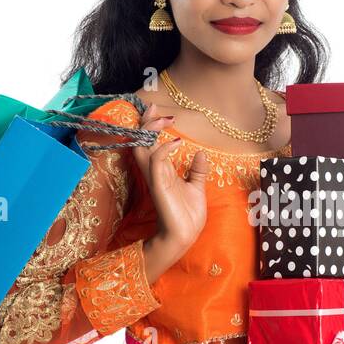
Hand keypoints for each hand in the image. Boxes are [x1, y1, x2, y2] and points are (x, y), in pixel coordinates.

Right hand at [131, 99, 209, 263]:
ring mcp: (155, 178)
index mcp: (162, 171)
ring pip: (143, 148)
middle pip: (141, 141)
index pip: (150, 143)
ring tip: (164, 120)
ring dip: (150, 131)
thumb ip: (197, 171)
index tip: (157, 110)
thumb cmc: (188, 215)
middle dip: (145, 123)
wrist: (185, 236)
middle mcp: (155, 172)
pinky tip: (177, 143)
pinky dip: (164, 149)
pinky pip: (156, 162)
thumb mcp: (196, 187)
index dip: (150, 126)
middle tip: (153, 107)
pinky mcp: (159, 186)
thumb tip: (202, 153)